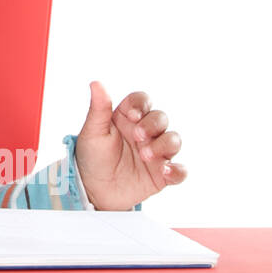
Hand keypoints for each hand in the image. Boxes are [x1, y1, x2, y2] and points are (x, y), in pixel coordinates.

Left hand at [73, 81, 186, 209]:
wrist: (93, 189)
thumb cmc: (92, 156)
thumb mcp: (92, 132)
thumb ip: (98, 108)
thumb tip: (96, 83)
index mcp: (127, 117)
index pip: (142, 101)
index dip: (141, 105)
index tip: (131, 115)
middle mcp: (145, 132)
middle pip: (161, 118)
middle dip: (152, 125)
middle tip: (137, 137)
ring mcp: (155, 152)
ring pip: (173, 140)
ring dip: (164, 145)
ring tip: (145, 155)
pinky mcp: (161, 174)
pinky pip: (180, 170)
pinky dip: (177, 170)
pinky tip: (165, 171)